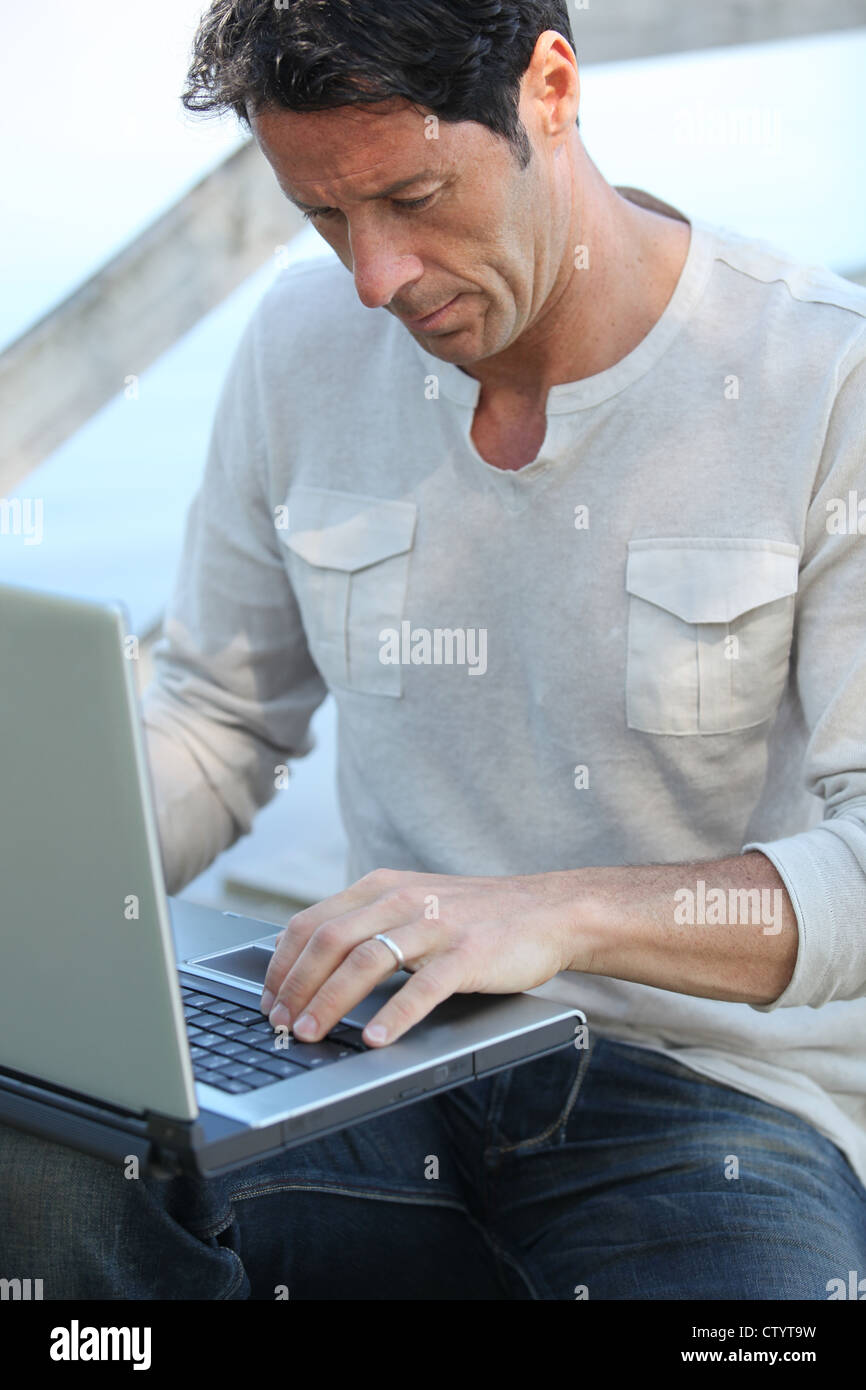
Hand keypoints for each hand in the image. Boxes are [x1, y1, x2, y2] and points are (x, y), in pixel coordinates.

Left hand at [260, 867, 583, 1046]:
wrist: (549, 910)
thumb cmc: (476, 916)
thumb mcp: (413, 904)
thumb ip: (369, 923)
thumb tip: (311, 966)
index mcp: (382, 887)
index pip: (311, 922)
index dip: (280, 964)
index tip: (266, 1000)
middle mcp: (402, 900)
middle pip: (329, 941)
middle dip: (295, 987)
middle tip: (278, 1024)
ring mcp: (435, 925)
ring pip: (366, 961)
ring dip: (330, 1001)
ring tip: (310, 1034)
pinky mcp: (468, 954)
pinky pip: (422, 987)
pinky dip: (393, 1014)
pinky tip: (374, 1038)